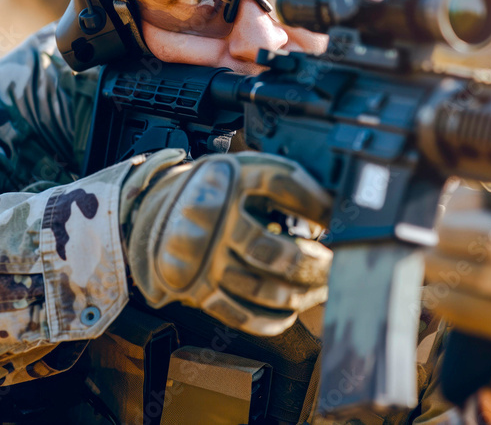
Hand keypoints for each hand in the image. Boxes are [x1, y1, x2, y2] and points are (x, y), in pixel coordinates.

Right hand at [119, 149, 332, 335]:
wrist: (151, 210)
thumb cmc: (213, 191)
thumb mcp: (243, 171)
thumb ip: (280, 183)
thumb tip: (336, 205)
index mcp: (227, 177)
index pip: (281, 183)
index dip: (316, 201)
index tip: (339, 214)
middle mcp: (211, 218)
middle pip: (276, 253)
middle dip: (317, 265)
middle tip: (338, 264)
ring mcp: (202, 257)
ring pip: (263, 288)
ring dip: (301, 294)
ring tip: (322, 287)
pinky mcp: (196, 286)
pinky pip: (239, 314)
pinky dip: (270, 319)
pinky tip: (290, 311)